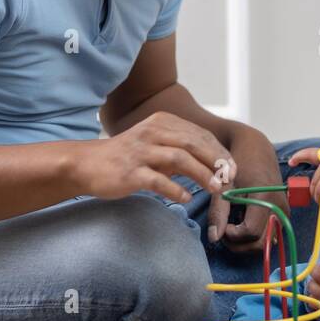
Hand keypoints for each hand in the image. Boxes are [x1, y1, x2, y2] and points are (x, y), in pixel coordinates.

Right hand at [74, 110, 234, 202]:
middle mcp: (152, 132)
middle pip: (194, 143)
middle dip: (217, 161)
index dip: (220, 151)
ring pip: (180, 159)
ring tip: (216, 189)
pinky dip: (175, 190)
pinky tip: (186, 199)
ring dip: (202, 174)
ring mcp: (141, 151)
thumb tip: (215, 165)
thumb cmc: (126, 157)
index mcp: (162, 122)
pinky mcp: (130, 171)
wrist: (86, 164)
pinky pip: (158, 180)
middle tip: (230, 178)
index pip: (199, 134)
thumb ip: (181, 150)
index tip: (233, 168)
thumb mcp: (156, 145)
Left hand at [209, 124, 287, 253]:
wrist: (256, 149)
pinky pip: (269, 234)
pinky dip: (254, 236)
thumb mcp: (224, 187)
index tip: (222, 224)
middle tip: (225, 230)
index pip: (250, 232)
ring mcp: (284, 211)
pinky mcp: (284, 213)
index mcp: (266, 198)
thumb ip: (218, 213)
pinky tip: (243, 221)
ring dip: (247, 242)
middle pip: (260, 244)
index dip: (232, 235)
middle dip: (239, 244)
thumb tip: (213, 238)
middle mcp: (280, 207)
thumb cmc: (238, 164)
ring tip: (232, 226)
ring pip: (266, 243)